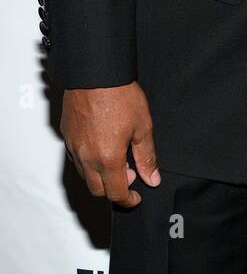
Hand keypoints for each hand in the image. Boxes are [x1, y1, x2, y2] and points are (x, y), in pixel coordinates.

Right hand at [59, 83, 159, 207]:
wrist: (96, 73)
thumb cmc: (119, 95)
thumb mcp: (143, 126)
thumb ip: (147, 157)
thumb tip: (152, 178)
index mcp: (107, 158)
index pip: (115, 193)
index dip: (128, 200)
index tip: (136, 197)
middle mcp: (86, 157)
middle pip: (97, 190)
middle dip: (114, 189)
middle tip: (130, 174)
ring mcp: (73, 147)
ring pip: (84, 176)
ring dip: (100, 176)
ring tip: (118, 157)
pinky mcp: (66, 136)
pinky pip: (76, 159)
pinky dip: (89, 162)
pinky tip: (102, 147)